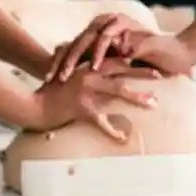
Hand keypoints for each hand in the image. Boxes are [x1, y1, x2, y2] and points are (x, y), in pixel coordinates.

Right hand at [33, 59, 158, 140]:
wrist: (34, 105)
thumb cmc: (53, 90)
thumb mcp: (70, 74)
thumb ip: (86, 69)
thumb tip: (104, 69)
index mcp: (88, 64)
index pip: (116, 57)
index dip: (134, 57)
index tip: (150, 58)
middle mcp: (89, 74)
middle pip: (122, 70)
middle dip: (142, 72)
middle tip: (161, 74)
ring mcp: (87, 91)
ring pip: (118, 91)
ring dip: (137, 97)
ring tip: (153, 102)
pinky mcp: (81, 108)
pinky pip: (101, 120)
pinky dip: (112, 129)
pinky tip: (123, 137)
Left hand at [49, 12, 194, 81]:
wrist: (177, 54)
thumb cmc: (147, 63)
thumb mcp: (118, 66)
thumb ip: (101, 68)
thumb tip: (74, 83)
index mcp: (99, 33)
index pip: (73, 46)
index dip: (59, 62)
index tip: (47, 81)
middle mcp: (105, 25)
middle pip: (77, 41)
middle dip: (63, 61)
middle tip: (53, 78)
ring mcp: (116, 23)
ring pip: (89, 39)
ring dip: (78, 57)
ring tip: (69, 74)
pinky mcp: (127, 26)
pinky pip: (109, 38)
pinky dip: (101, 52)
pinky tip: (95, 66)